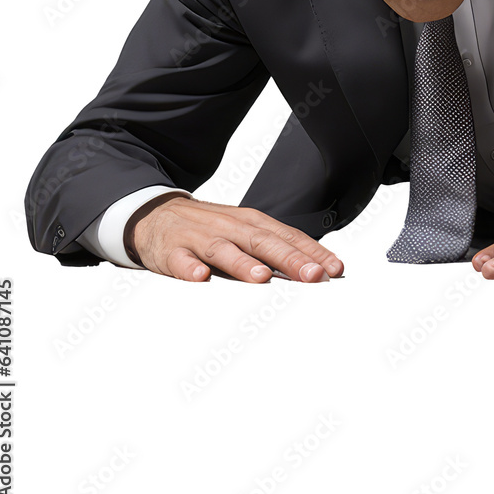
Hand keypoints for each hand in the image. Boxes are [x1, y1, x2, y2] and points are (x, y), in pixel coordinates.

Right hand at [129, 194, 343, 282]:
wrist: (158, 215)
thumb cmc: (212, 229)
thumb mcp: (245, 232)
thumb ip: (275, 249)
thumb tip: (313, 269)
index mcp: (252, 223)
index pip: (288, 237)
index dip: (313, 252)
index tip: (335, 270)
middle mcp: (231, 227)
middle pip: (263, 242)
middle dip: (290, 259)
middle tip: (312, 276)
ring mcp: (200, 238)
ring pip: (223, 250)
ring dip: (242, 264)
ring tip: (262, 278)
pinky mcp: (172, 251)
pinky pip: (181, 261)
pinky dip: (190, 269)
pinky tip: (201, 279)